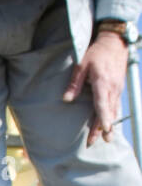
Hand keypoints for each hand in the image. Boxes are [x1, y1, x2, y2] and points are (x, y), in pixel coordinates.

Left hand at [63, 30, 128, 146]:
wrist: (115, 43)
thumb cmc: (97, 53)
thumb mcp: (82, 64)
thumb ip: (74, 83)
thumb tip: (66, 99)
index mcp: (102, 82)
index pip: (103, 103)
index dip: (103, 117)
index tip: (104, 129)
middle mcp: (112, 88)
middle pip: (107, 112)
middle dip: (101, 128)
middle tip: (94, 142)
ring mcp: (117, 89)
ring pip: (113, 111)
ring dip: (108, 125)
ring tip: (104, 139)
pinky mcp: (118, 89)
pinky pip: (115, 106)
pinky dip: (112, 117)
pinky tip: (109, 126)